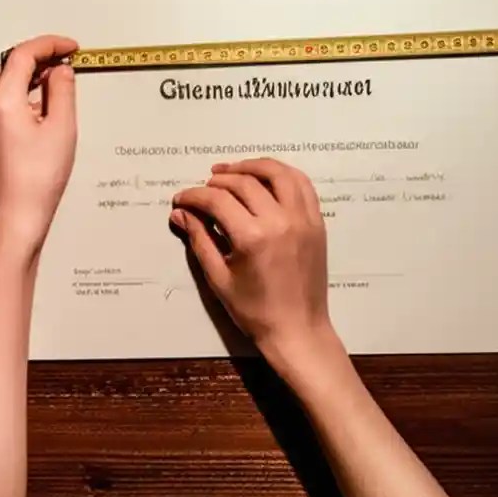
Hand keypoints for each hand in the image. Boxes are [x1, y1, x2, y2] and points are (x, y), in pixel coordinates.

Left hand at [0, 35, 78, 248]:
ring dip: (26, 79)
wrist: (14, 219)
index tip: (70, 47)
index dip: (50, 44)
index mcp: (0, 100)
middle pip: (8, 66)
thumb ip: (62, 90)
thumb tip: (61, 69)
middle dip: (38, 59)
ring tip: (54, 87)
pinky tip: (35, 110)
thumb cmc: (38, 181)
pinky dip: (15, 98)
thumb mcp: (62, 129)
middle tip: (65, 63)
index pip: (23, 54)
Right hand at [169, 158, 333, 365]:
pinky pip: (302, 185)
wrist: (298, 330)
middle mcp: (280, 220)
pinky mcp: (317, 222)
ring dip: (252, 166)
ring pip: (278, 174)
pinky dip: (282, 174)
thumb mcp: (219, 278)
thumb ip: (199, 240)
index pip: (217, 201)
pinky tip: (265, 178)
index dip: (194, 196)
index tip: (181, 199)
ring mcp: (303, 219)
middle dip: (217, 181)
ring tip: (232, 171)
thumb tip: (180, 213)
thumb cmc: (254, 311)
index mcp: (253, 237)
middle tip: (203, 188)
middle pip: (244, 182)